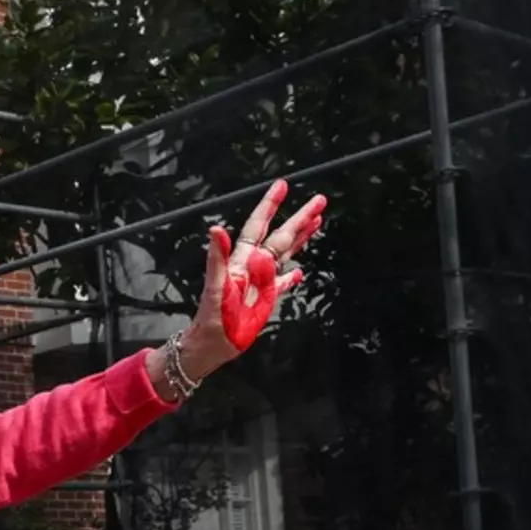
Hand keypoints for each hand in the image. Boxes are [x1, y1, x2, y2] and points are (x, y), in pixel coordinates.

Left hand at [181, 181, 323, 378]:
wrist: (213, 342)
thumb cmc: (212, 316)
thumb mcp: (215, 284)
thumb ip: (217, 256)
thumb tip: (216, 229)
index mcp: (242, 260)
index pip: (258, 226)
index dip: (269, 206)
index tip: (282, 186)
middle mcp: (254, 266)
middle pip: (281, 236)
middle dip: (299, 218)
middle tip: (318, 201)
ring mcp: (261, 282)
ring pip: (285, 254)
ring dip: (300, 238)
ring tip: (317, 221)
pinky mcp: (266, 299)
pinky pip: (281, 283)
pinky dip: (290, 276)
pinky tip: (299, 270)